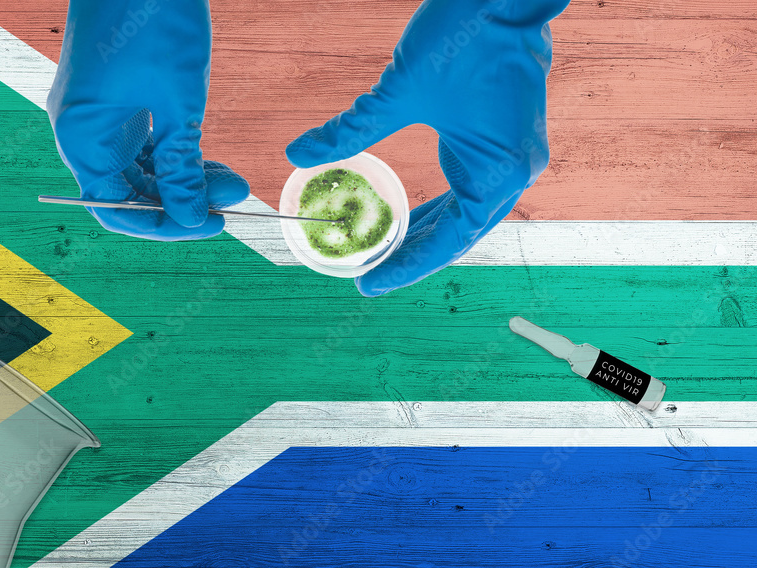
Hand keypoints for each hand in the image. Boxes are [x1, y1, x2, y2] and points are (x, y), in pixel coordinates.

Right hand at [48, 0, 249, 239]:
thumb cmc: (152, 21)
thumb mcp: (178, 105)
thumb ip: (181, 169)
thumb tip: (191, 219)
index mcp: (83, 139)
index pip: (116, 209)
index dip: (163, 225)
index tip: (208, 224)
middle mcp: (81, 132)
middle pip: (129, 192)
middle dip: (182, 200)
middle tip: (233, 199)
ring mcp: (95, 114)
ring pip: (138, 169)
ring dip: (183, 178)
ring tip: (231, 180)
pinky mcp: (112, 99)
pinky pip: (140, 143)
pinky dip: (173, 154)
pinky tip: (208, 158)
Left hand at [287, 0, 569, 294]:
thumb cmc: (461, 35)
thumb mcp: (397, 91)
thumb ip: (350, 129)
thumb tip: (298, 153)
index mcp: (496, 173)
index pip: (448, 241)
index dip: (405, 267)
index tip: (367, 284)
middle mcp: (514, 173)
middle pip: (459, 234)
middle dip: (413, 254)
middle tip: (369, 273)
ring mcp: (516, 157)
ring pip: (467, 214)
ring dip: (427, 231)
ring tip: (384, 250)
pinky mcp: (509, 140)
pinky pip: (474, 188)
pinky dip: (442, 205)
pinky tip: (411, 214)